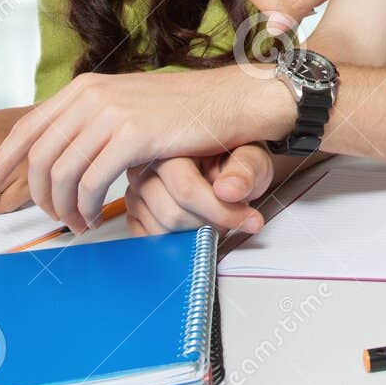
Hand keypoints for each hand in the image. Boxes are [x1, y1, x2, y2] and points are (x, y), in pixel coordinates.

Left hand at [0, 69, 294, 234]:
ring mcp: (111, 115)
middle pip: (39, 156)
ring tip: (75, 223)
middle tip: (51, 218)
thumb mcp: (125, 103)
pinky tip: (92, 217)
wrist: (228, 100)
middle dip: (36, 196)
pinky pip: (91, 182)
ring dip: (62, 208)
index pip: (26, 127)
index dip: (2, 161)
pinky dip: (84, 207)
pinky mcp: (132, 136)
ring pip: (61, 173)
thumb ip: (91, 119)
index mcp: (84, 88)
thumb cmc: (182, 110)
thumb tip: (60, 148)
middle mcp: (91, 97)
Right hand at [125, 146, 273, 235]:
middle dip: (208, 224)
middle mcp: (143, 165)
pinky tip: (196, 223)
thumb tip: (229, 190)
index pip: (186, 190)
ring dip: (194, 232)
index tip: (249, 220)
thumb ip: (245, 169)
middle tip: (231, 215)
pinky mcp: (134, 211)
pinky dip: (177, 240)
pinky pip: (149, 239)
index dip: (221, 212)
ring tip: (215, 215)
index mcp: (168, 144)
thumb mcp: (252, 155)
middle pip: (172, 214)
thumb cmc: (235, 155)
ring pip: (161, 231)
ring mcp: (135, 190)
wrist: (225, 155)